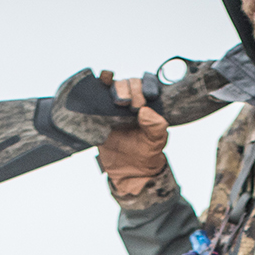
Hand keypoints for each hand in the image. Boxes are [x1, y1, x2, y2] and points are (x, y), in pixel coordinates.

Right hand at [97, 74, 167, 199]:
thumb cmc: (146, 154)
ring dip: (116, 87)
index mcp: (148, 104)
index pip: (146, 85)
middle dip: (130, 89)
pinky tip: (99, 82)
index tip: (146, 98)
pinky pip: (97, 96)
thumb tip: (145, 111)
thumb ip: (156, 126)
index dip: (145, 86)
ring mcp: (115, 107)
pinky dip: (97, 85)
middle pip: (128, 83)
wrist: (129, 172)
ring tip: (120, 101)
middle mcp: (132, 102)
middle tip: (132, 105)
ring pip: (113, 86)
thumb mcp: (157, 141)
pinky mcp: (100, 113)